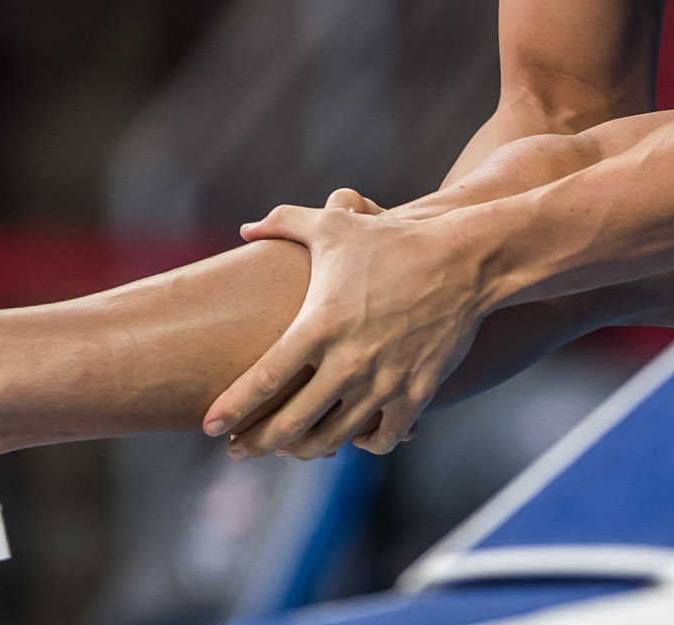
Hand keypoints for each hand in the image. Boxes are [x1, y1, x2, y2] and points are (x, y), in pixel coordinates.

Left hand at [203, 189, 490, 459]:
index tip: (209, 425)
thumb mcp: (333, 224)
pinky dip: (362, 444)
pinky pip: (382, 438)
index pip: (264, 380)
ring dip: (305, 448)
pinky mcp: (416, 394)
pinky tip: (351, 437)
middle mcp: (348, 362)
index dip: (232, 408)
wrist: (463, 259)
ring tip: (288, 447)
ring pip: (334, 437)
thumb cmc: (391, 241)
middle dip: (257, 444)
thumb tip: (245, 229)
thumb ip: (284, 223)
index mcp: (319, 326)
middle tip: (236, 451)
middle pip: (291, 422)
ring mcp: (384, 383)